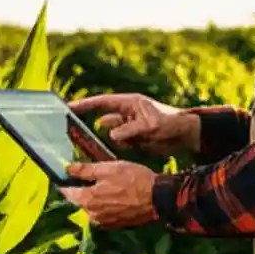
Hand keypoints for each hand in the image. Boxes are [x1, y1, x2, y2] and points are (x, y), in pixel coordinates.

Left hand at [57, 160, 157, 228]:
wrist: (158, 198)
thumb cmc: (133, 179)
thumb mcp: (109, 168)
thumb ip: (85, 170)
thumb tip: (66, 169)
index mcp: (87, 200)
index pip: (67, 192)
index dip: (65, 182)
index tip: (65, 174)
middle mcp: (91, 215)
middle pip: (78, 201)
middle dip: (79, 190)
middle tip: (86, 177)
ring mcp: (103, 222)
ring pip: (90, 208)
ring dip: (92, 198)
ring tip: (102, 186)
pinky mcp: (113, 225)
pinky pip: (101, 214)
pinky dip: (102, 206)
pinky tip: (112, 197)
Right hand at [68, 93, 199, 155]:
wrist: (186, 136)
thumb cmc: (170, 123)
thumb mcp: (150, 126)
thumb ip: (129, 129)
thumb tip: (109, 134)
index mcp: (129, 103)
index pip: (101, 102)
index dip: (84, 104)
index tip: (68, 107)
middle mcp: (126, 113)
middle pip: (101, 118)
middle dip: (90, 125)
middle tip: (73, 131)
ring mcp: (129, 126)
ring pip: (110, 133)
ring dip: (108, 139)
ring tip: (98, 145)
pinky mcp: (133, 139)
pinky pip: (119, 143)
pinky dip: (117, 147)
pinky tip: (119, 151)